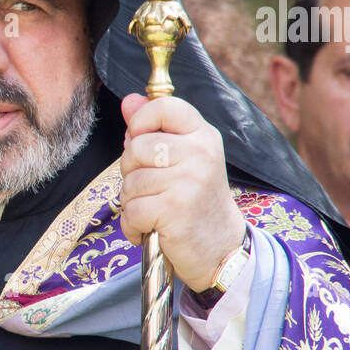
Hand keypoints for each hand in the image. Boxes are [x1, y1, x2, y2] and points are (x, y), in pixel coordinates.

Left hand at [119, 93, 246, 292]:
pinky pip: (131, 210)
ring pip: (130, 182)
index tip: (143, 142)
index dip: (141, 123)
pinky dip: (133, 226)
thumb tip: (129, 101)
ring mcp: (189, 181)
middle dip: (131, 172)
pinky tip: (151, 229)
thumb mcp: (182, 159)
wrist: (220, 248)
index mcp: (203, 135)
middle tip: (153, 189)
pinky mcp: (175, 209)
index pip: (163, 106)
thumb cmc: (194, 201)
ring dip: (133, 203)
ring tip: (156, 211)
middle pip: (136, 147)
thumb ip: (154, 128)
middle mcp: (200, 153)